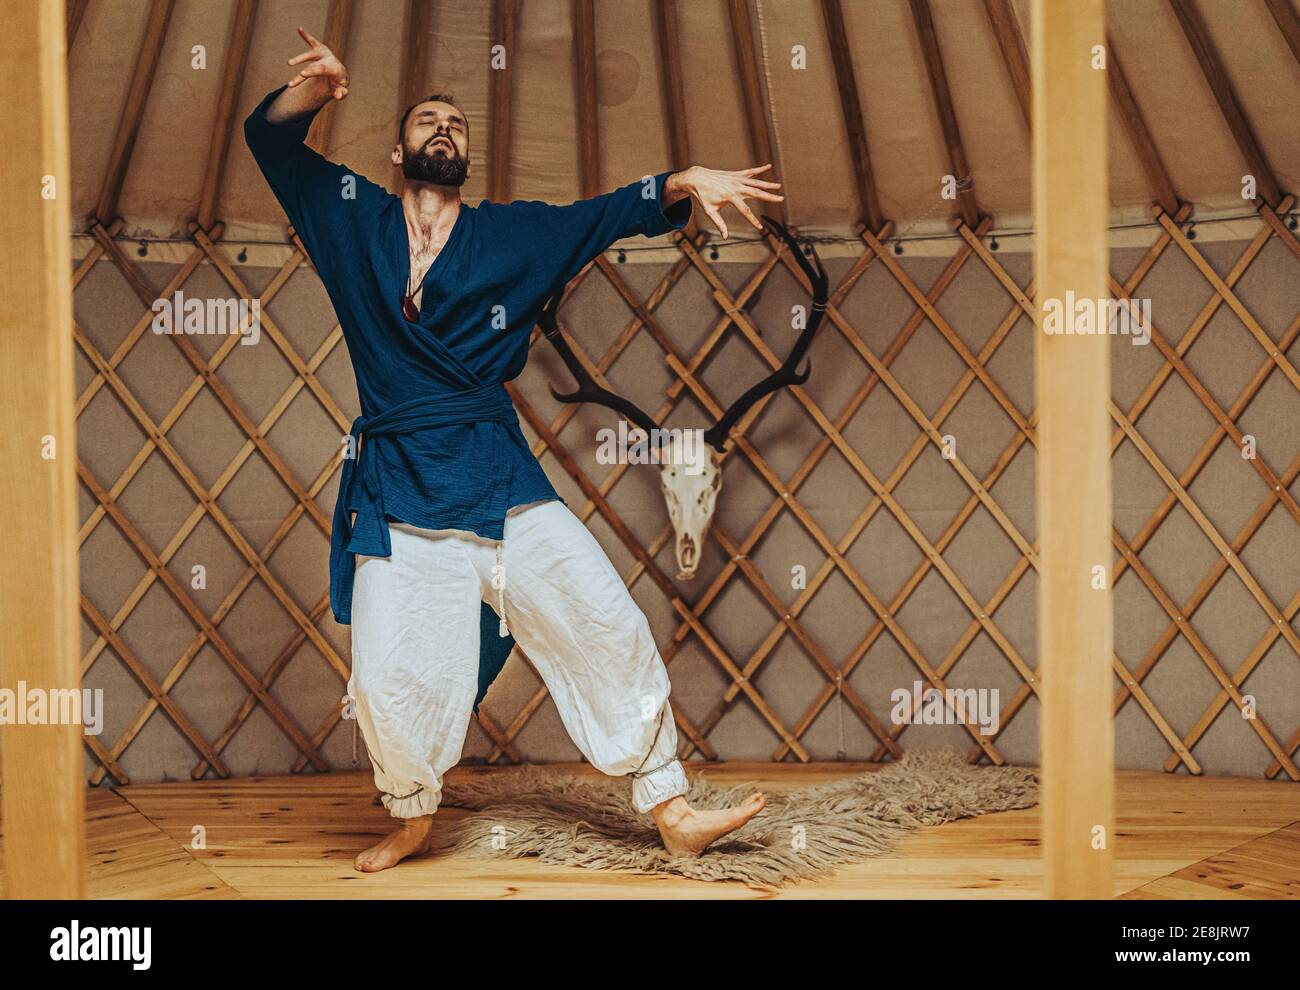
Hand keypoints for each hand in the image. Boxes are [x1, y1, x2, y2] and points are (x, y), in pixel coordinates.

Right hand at [286, 26, 348, 100]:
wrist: (339, 72)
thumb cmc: (338, 82)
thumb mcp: (341, 90)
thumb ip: (341, 93)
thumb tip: (338, 95)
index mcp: (336, 69)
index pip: (323, 69)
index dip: (313, 71)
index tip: (302, 73)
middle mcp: (330, 59)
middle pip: (316, 65)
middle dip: (308, 69)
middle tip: (300, 74)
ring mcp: (324, 53)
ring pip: (310, 55)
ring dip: (299, 58)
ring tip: (289, 63)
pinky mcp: (319, 48)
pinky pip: (312, 41)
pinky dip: (306, 35)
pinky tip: (299, 28)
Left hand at [667, 165, 783, 239]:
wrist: (696, 178)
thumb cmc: (703, 196)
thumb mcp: (710, 211)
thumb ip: (719, 224)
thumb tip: (725, 236)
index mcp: (730, 196)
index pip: (745, 210)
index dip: (753, 220)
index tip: (760, 227)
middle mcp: (735, 186)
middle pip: (756, 193)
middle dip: (769, 197)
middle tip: (781, 199)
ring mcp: (736, 179)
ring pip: (755, 182)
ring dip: (768, 184)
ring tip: (779, 186)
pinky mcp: (735, 174)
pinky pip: (749, 172)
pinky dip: (759, 169)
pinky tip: (768, 166)